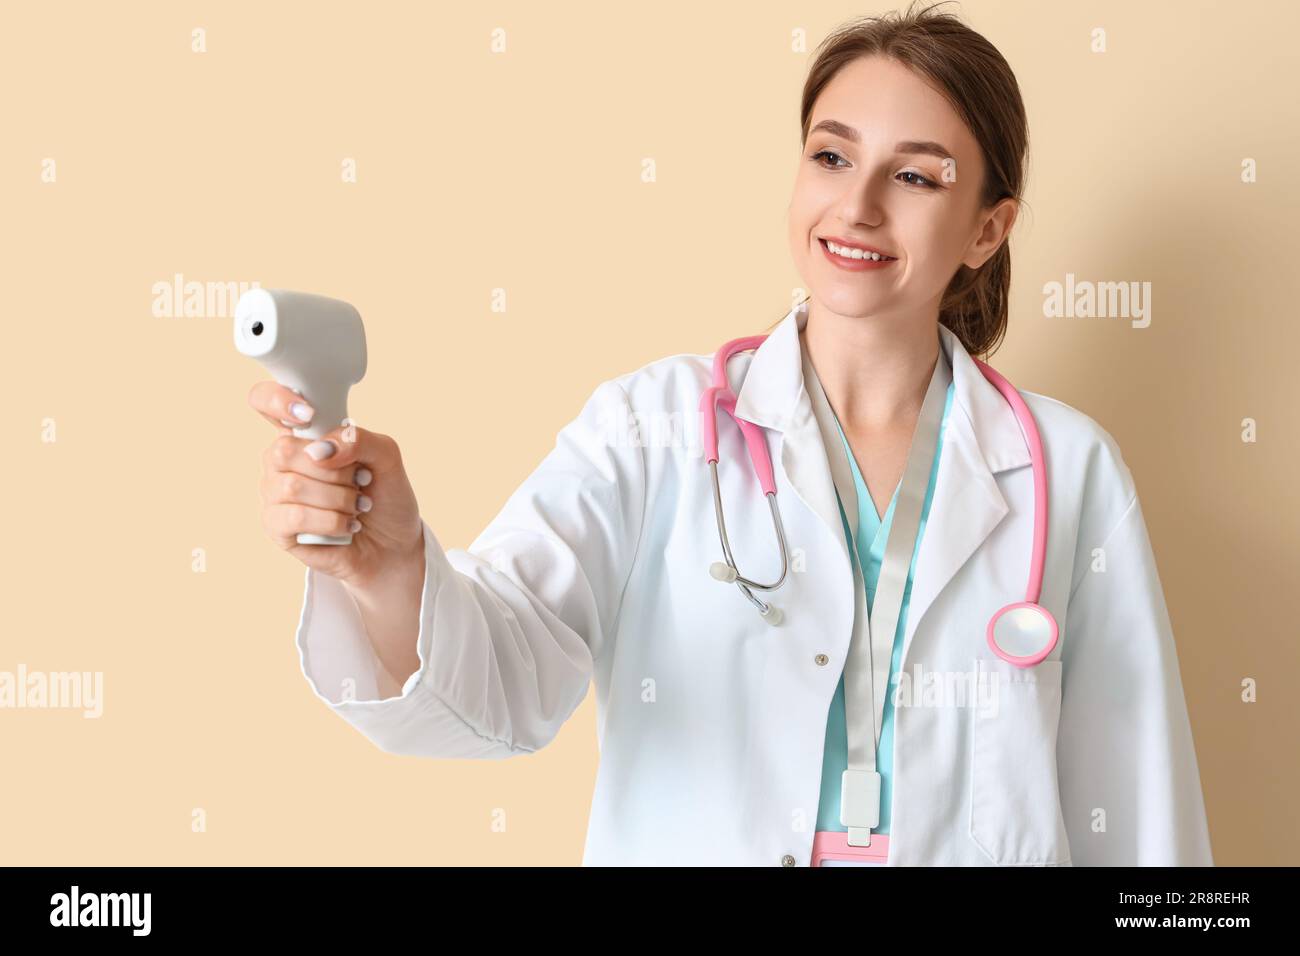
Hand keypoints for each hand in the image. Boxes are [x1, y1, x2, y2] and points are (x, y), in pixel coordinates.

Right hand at [248, 381, 422, 591]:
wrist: (394, 545)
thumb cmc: (385, 496)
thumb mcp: (387, 457)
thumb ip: (359, 439)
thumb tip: (320, 451)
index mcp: (304, 435)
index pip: (265, 402)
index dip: (276, 400)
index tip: (308, 413)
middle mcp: (282, 462)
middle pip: (283, 450)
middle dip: (334, 470)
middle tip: (358, 482)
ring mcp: (275, 494)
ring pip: (292, 486)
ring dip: (339, 498)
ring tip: (357, 506)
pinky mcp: (277, 528)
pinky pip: (294, 517)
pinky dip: (332, 521)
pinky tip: (347, 525)